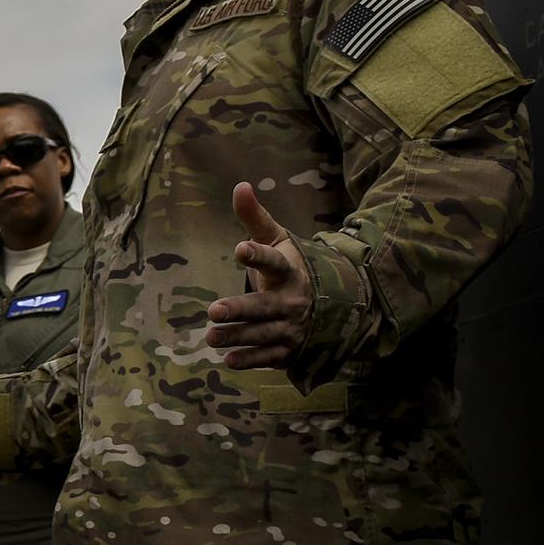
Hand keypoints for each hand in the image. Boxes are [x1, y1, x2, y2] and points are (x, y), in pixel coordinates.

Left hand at [204, 182, 310, 370]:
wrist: (331, 301)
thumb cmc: (293, 265)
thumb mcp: (278, 239)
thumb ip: (255, 217)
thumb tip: (240, 185)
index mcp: (289, 270)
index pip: (273, 261)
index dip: (257, 255)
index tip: (240, 249)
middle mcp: (292, 300)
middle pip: (264, 306)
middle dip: (240, 309)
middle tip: (213, 310)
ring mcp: (292, 326)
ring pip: (263, 333)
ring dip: (238, 337)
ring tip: (212, 337)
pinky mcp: (289, 349)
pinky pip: (269, 356)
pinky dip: (251, 359)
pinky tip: (229, 360)